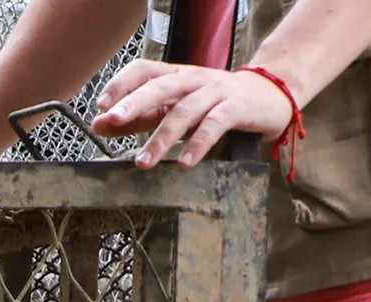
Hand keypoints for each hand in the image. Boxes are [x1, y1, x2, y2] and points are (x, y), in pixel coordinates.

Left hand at [95, 60, 296, 167]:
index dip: (121, 84)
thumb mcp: (174, 109)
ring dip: (162, 137)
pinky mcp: (239, 107)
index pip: (144, 69)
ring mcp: (217, 92)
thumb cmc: (215, 104)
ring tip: (143, 162)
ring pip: (185, 110)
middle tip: (111, 120)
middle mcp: (194, 79)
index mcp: (175, 76)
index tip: (101, 106)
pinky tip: (185, 162)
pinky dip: (198, 143)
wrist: (271, 96)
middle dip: (134, 102)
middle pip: (161, 85)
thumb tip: (99, 124)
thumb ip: (138, 118)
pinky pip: (215, 124)